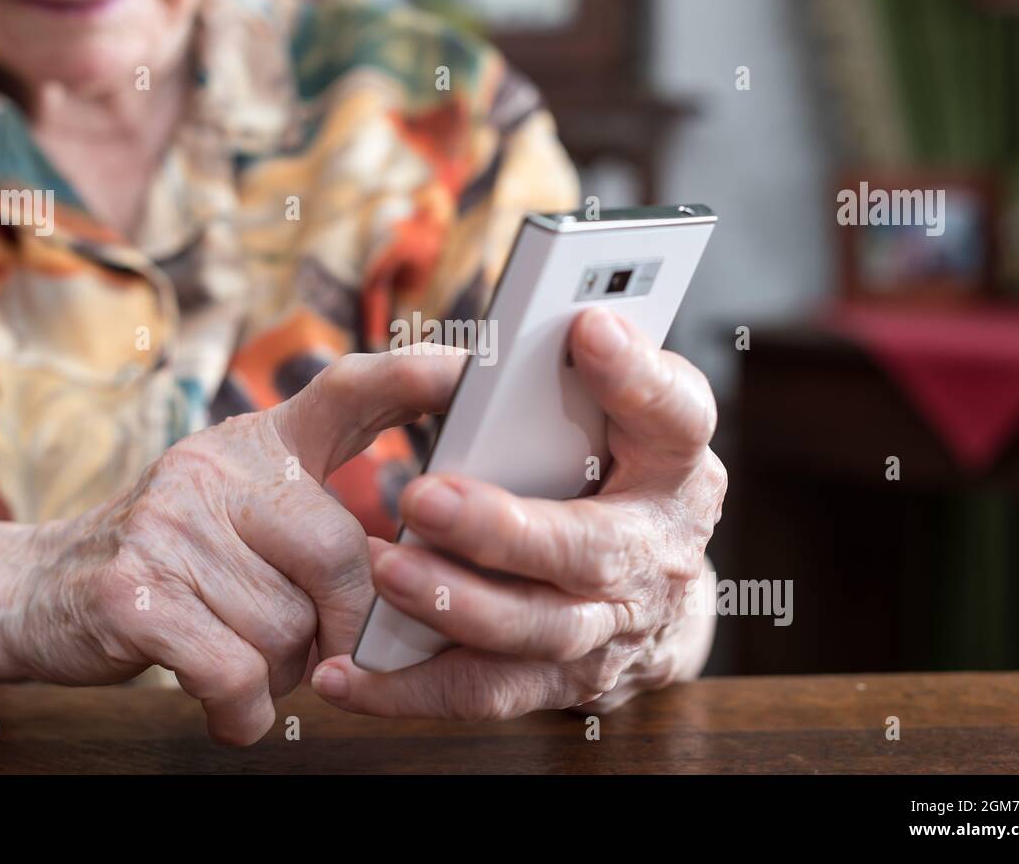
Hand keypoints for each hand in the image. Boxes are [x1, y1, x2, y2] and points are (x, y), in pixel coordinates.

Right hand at [6, 350, 465, 743]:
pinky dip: (244, 709)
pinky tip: (223, 699)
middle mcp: (217, 467)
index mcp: (260, 444)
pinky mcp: (133, 593)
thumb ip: (321, 520)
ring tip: (238, 651)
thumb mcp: (242, 507)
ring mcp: (169, 525)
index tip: (473, 365)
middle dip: (341, 625)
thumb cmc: (173, 559)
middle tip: (313, 644)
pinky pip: (236, 672)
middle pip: (339, 557)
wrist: (36, 590)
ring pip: (290, 628)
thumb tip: (419, 573)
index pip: (346, 393)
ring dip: (281, 669)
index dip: (413, 377)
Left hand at [311, 307, 725, 718]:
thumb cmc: (625, 476)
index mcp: (674, 467)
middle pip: (589, 550)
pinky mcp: (563, 681)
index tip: (587, 328)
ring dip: (454, 606)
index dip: (637, 376)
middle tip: (423, 497)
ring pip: (535, 632)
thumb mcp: (631, 416)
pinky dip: (411, 688)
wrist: (656, 590)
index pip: (675, 416)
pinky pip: (486, 692)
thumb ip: (600, 374)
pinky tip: (343, 674)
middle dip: (504, 529)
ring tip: (384, 572)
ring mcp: (611, 629)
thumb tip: (575, 327)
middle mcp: (654, 555)